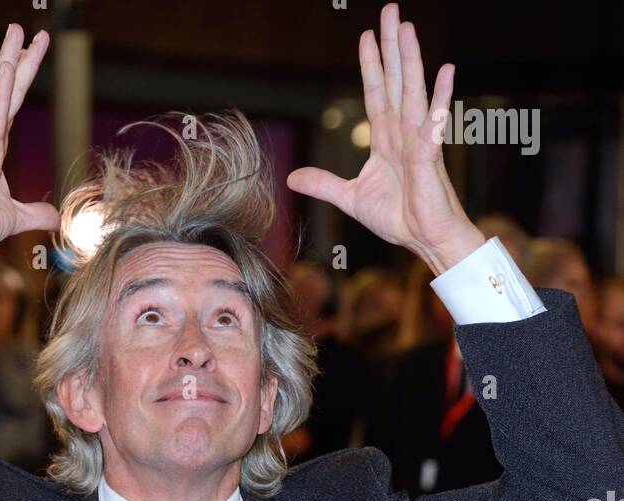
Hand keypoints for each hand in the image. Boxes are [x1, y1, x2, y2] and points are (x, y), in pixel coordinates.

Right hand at [0, 24, 58, 267]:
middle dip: (20, 60)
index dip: (22, 80)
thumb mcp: (14, 218)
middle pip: (8, 91)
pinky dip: (3, 89)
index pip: (12, 106)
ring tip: (18, 32)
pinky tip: (8, 65)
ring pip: (0, 93)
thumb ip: (34, 213)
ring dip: (10, 61)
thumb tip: (54, 215)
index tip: (30, 55)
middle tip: (31, 31)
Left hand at [287, 3, 484, 274]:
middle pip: (396, 81)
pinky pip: (434, 123)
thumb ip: (324, 184)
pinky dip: (441, 98)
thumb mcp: (351, 198)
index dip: (371, 65)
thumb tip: (293, 177)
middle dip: (391, 47)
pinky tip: (447, 70)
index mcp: (386, 139)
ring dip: (411, 59)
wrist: (424, 239)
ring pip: (412, 91)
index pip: (377, 93)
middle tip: (390, 10)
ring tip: (408, 28)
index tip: (366, 36)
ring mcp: (418, 141)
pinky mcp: (429, 156)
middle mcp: (403, 133)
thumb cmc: (398, 218)